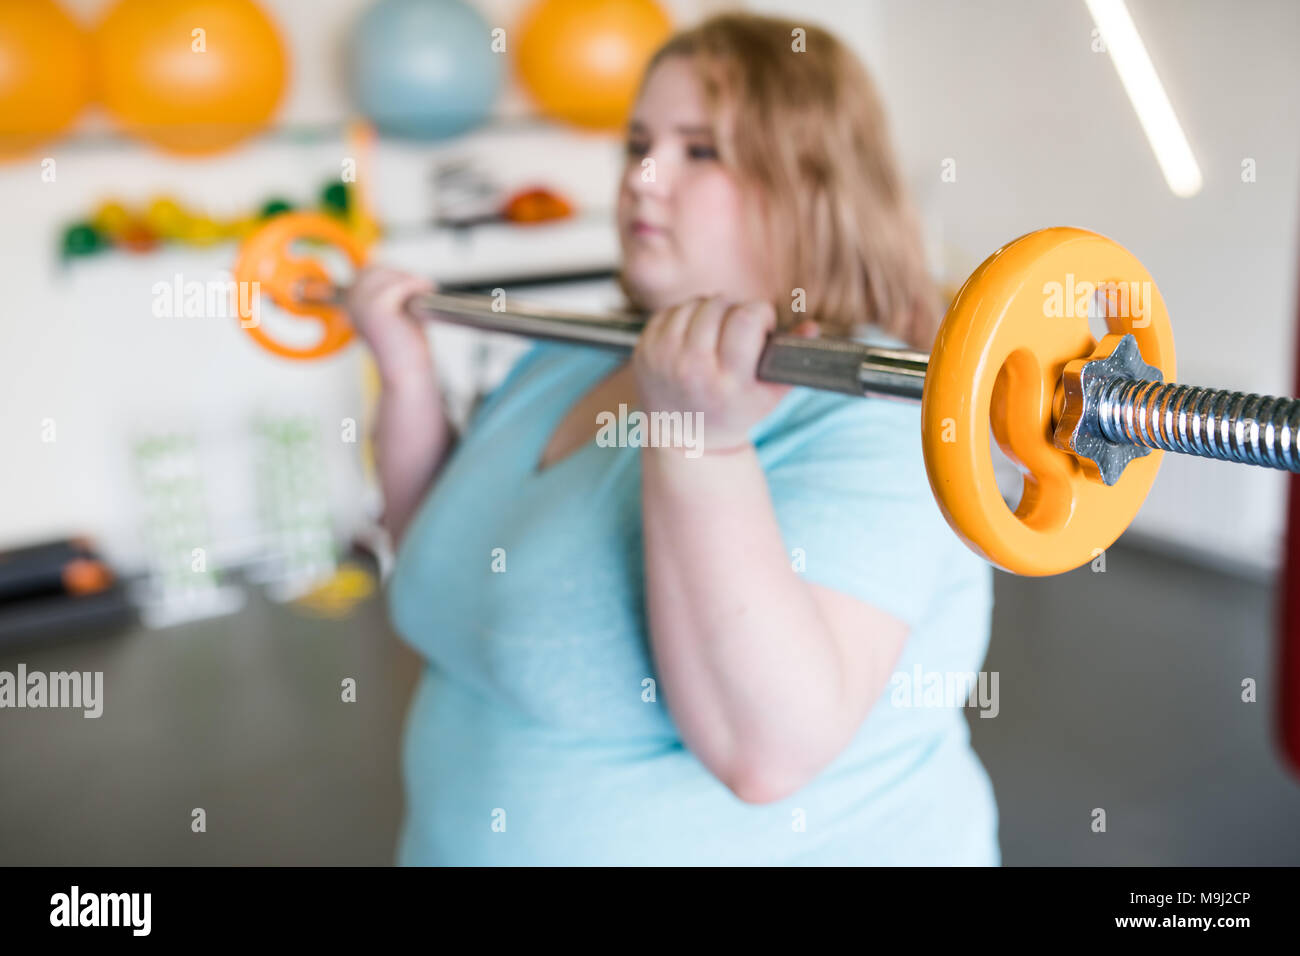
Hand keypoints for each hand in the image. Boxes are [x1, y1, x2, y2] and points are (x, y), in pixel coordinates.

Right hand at [343, 265, 436, 385]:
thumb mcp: (394, 315)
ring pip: (389, 275)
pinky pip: (400, 284)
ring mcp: (362, 303)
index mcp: (352, 305)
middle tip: (421, 287)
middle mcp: (352, 303)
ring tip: (425, 290)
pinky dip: (417, 285)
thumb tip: (402, 274)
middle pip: (377, 270)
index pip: (367, 273)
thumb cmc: (404, 348)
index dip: (392, 274)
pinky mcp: (377, 306)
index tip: (411, 283)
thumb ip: (393, 295)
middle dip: (401, 275)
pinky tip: (426, 291)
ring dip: (411, 280)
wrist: (406, 372)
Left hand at [631, 295, 819, 452]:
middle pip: (718, 306)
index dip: (760, 314)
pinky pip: (668, 311)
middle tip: (738, 327)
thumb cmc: (733, 412)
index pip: (746, 320)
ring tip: (716, 330)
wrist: (683, 438)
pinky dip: (684, 316)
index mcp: (727, 382)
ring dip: (709, 310)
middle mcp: (692, 370)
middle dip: (734, 309)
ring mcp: (663, 360)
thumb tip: (812, 328)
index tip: (762, 325)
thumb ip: (792, 361)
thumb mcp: (768, 395)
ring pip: (693, 304)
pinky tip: (693, 334)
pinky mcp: (643, 352)